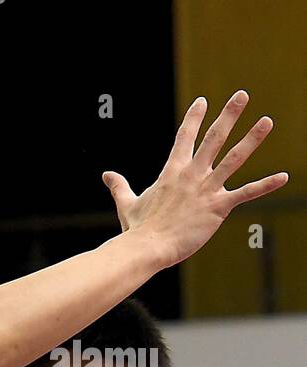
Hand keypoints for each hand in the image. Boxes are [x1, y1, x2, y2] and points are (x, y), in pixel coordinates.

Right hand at [103, 90, 288, 267]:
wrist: (146, 248)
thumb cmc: (136, 229)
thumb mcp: (127, 204)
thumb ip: (119, 186)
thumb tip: (106, 174)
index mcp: (172, 172)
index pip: (184, 137)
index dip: (194, 117)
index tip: (203, 101)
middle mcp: (191, 175)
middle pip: (213, 138)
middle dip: (229, 115)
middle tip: (242, 95)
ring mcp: (206, 190)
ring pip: (234, 158)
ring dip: (252, 139)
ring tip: (267, 121)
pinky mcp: (218, 208)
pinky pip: (246, 193)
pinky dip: (265, 185)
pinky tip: (284, 177)